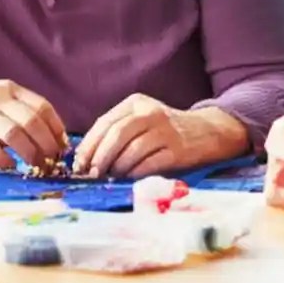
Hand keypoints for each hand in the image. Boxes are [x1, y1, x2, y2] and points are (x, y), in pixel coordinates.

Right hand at [0, 80, 67, 170]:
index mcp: (8, 88)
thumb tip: (50, 137)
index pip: (42, 106)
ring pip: (14, 135)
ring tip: (36, 165)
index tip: (63, 143)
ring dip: (30, 153)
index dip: (56, 127)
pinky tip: (9, 167)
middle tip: (53, 159)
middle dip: (47, 143)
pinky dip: (4, 161)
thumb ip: (18, 111)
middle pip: (31, 122)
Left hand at [73, 94, 242, 178]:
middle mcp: (151, 113)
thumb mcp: (141, 120)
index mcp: (137, 103)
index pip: (105, 122)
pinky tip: (129, 179)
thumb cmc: (164, 130)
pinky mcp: (177, 150)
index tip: (79, 163)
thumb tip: (86, 158)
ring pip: (132, 151)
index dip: (89, 145)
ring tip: (111, 178)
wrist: (204, 132)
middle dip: (100, 158)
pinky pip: (149, 164)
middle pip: (117, 135)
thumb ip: (116, 132)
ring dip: (117, 168)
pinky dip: (134, 174)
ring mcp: (166, 131)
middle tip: (92, 174)